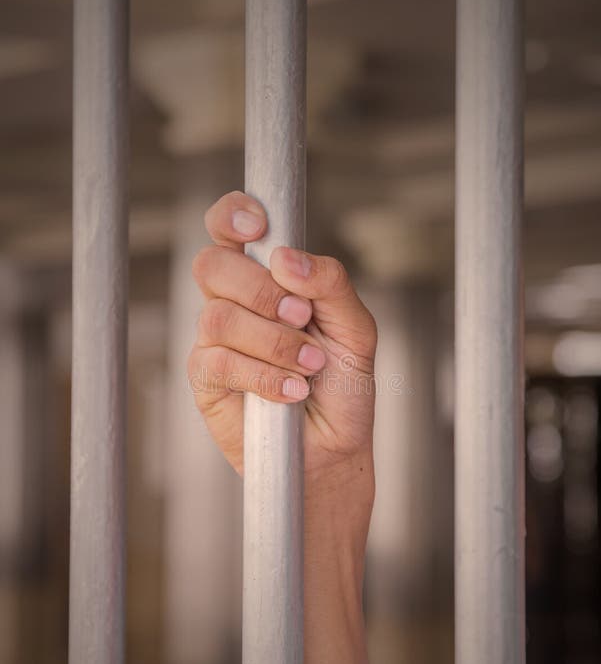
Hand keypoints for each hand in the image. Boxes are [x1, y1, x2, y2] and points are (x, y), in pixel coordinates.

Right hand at [188, 190, 376, 500]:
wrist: (335, 448)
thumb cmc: (342, 386)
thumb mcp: (356, 329)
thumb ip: (331, 284)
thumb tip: (285, 258)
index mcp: (267, 277)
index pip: (230, 227)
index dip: (232, 215)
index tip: (258, 226)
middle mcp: (234, 302)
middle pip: (213, 265)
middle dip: (261, 290)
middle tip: (302, 317)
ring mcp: (214, 341)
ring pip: (219, 317)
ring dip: (274, 342)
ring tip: (310, 367)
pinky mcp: (206, 381)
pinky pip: (220, 362)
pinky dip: (264, 376)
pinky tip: (293, 392)